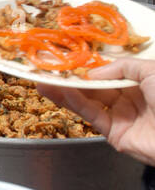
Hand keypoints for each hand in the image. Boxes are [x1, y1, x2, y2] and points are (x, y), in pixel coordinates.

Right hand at [39, 56, 154, 164]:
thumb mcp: (152, 70)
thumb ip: (123, 67)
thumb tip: (96, 71)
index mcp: (142, 81)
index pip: (110, 70)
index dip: (90, 64)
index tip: (71, 56)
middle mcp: (131, 97)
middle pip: (96, 85)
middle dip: (73, 77)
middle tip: (50, 68)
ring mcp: (122, 115)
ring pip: (89, 100)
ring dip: (66, 90)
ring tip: (45, 80)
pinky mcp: (114, 133)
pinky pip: (91, 114)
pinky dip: (75, 103)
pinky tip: (61, 92)